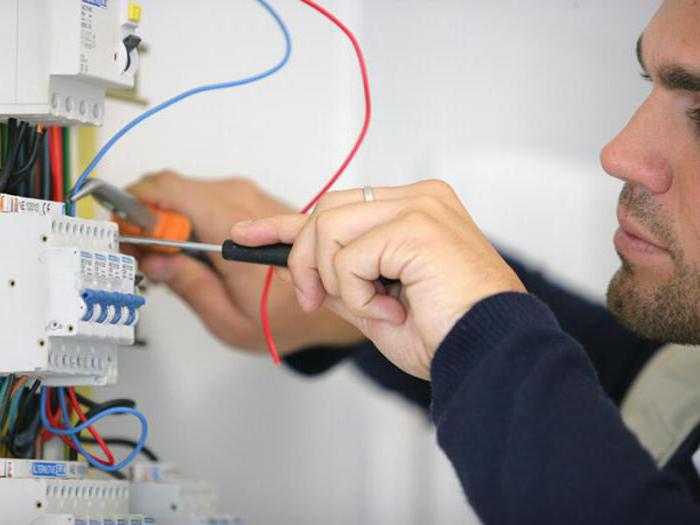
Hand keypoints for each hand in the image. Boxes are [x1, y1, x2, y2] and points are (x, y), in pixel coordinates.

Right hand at [127, 171, 363, 354]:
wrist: (334, 298)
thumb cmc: (290, 315)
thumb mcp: (229, 319)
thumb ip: (188, 285)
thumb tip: (156, 259)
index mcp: (232, 228)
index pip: (168, 189)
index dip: (136, 205)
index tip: (126, 232)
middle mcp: (243, 202)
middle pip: (173, 189)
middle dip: (150, 217)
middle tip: (144, 252)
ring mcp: (250, 198)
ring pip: (189, 192)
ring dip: (170, 219)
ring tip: (169, 257)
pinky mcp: (254, 202)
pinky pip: (209, 199)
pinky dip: (191, 219)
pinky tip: (193, 249)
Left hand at [231, 180, 525, 378]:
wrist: (489, 354)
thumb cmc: (447, 333)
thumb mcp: (376, 305)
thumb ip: (342, 280)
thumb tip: (301, 271)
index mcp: (414, 211)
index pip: (336, 207)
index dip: (285, 223)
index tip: (247, 234)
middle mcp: (418, 199)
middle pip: (325, 211)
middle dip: (305, 260)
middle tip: (315, 300)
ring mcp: (419, 207)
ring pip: (329, 228)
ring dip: (337, 280)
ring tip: (374, 308)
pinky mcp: (416, 225)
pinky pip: (349, 257)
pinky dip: (357, 294)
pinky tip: (391, 309)